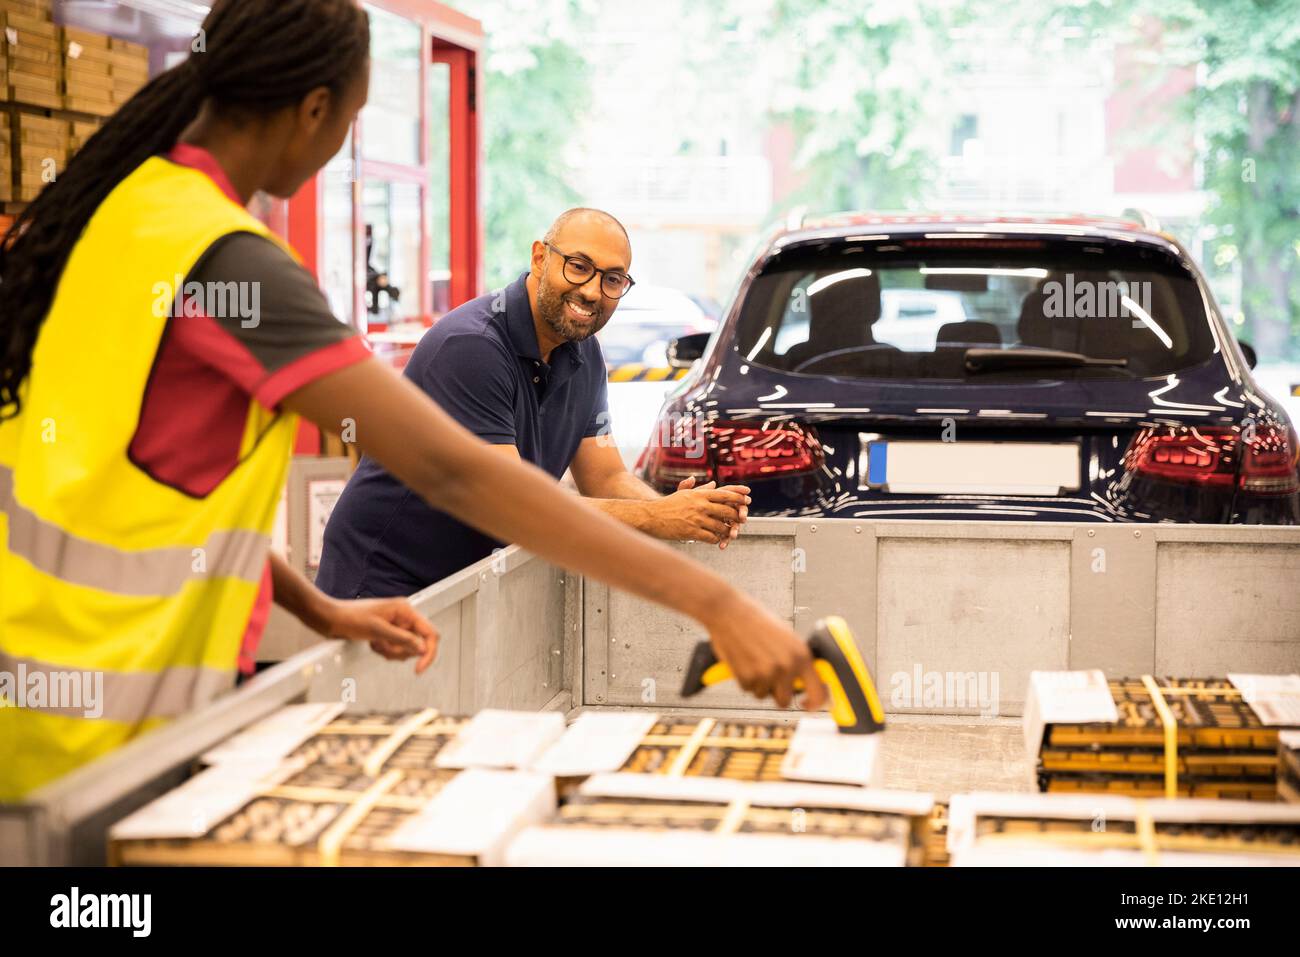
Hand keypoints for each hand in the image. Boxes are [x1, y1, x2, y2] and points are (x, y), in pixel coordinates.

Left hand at [321, 597, 438, 673]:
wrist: (331, 619)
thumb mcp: (377, 630)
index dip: (428, 652)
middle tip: (383, 648)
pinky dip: (385, 651)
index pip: (430, 633)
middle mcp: (404, 617)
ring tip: (375, 644)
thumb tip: (423, 649)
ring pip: (406, 648)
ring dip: (391, 652)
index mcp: (406, 610)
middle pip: (418, 644)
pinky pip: (395, 649)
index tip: (419, 669)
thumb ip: (402, 639)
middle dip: (401, 652)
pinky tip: (373, 644)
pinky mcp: (389, 633)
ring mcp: (397, 625)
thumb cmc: (351, 618)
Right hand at [652, 476, 750, 548]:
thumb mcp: (684, 494)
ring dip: (727, 530)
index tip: (747, 498)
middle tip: (744, 518)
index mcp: (699, 494)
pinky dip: (716, 539)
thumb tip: (714, 485)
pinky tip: (718, 540)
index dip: (738, 497)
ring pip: (720, 526)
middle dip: (737, 515)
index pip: (724, 494)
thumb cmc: (667, 505)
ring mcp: (696, 519)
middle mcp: (699, 505)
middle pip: (726, 510)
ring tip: (731, 532)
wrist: (651, 516)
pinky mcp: (692, 532)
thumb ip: (700, 489)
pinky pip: (710, 537)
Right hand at [703, 591, 826, 709]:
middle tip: (769, 680)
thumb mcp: (787, 638)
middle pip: (785, 701)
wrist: (730, 613)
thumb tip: (805, 682)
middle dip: (776, 694)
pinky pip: (747, 689)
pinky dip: (744, 679)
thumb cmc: (757, 622)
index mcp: (802, 655)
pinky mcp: (748, 677)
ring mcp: (767, 673)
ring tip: (753, 660)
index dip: (814, 704)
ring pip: (763, 695)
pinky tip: (743, 660)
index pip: (818, 693)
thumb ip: (797, 660)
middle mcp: (788, 666)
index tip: (806, 704)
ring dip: (758, 684)